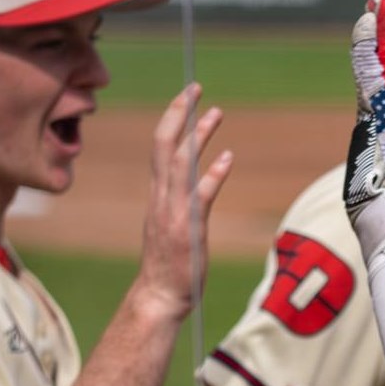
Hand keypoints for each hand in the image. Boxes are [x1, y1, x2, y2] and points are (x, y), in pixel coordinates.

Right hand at [134, 84, 233, 322]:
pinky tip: (227, 157)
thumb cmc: (170, 265)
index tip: (185, 97)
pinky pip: (200, 196)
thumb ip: (180, 202)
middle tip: (195, 88)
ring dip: (198, 135)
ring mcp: (173, 213)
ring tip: (215, 112)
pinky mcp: (188, 229)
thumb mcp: (171, 225)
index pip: (160, 148)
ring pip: (181, 164)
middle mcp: (161, 198)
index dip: (172, 120)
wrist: (158, 297)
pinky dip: (213, 175)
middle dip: (179, 114)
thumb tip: (197, 183)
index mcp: (157, 195)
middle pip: (164, 145)